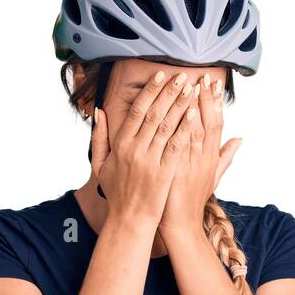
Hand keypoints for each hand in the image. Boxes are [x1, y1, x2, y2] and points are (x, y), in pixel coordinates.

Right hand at [91, 70, 200, 226]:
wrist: (129, 220)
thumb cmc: (117, 192)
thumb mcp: (100, 164)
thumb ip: (100, 137)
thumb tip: (99, 111)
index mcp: (120, 144)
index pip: (137, 110)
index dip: (151, 90)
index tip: (161, 75)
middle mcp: (134, 149)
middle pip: (154, 113)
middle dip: (170, 91)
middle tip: (183, 75)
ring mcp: (150, 160)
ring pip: (167, 125)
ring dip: (181, 104)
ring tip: (192, 87)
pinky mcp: (164, 172)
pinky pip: (177, 145)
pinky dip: (186, 127)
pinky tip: (195, 113)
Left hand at [159, 73, 242, 237]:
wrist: (181, 223)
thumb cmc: (192, 199)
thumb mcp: (212, 177)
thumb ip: (225, 156)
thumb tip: (240, 139)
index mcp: (211, 156)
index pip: (215, 123)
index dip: (215, 102)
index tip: (213, 82)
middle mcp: (204, 157)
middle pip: (208, 122)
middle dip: (206, 98)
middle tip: (204, 75)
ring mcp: (192, 163)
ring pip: (197, 129)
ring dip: (194, 106)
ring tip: (191, 84)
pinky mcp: (179, 170)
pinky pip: (183, 145)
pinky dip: (185, 128)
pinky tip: (185, 111)